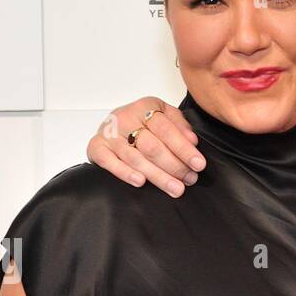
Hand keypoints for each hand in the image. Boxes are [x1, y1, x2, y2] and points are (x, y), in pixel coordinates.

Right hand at [87, 97, 206, 196]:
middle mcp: (125, 118)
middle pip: (152, 147)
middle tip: (190, 179)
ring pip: (135, 158)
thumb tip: (192, 141)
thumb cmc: (143, 123)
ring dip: (158, 176)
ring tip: (176, 188)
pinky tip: (140, 182)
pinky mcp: (96, 147)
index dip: (184, 149)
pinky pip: (109, 162)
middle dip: (174, 166)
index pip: (167, 130)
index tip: (199, 164)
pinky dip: (125, 173)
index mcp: (145, 107)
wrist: (113, 124)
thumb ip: (180, 126)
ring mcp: (109, 133)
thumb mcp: (165, 117)